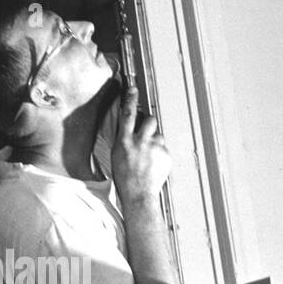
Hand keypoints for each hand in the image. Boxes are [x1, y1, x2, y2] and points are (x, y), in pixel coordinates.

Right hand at [110, 86, 168, 201]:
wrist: (139, 194)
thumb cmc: (125, 178)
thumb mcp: (117, 156)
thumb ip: (124, 140)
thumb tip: (130, 130)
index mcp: (125, 142)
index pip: (127, 115)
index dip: (130, 100)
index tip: (133, 89)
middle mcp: (140, 142)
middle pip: (150, 120)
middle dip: (149, 123)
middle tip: (146, 134)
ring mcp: (154, 148)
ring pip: (159, 135)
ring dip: (155, 142)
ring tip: (149, 157)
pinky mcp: (165, 155)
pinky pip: (164, 148)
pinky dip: (160, 154)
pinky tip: (154, 164)